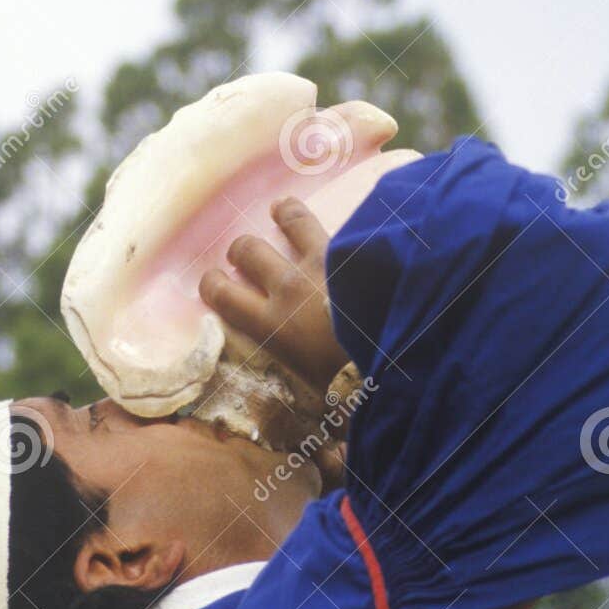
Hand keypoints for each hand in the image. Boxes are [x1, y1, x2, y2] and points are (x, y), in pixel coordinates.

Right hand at [198, 197, 349, 392]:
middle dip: (241, 250)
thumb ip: (302, 373)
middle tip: (242, 253)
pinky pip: (346, 225)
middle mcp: (290, 286)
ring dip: (284, 214)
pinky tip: (350, 214)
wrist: (396, 356)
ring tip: (280, 208)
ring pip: (294, 224)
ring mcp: (324, 263)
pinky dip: (345, 217)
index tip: (212, 282)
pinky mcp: (358, 251)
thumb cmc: (353, 382)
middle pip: (251, 252)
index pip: (225, 296)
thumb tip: (313, 400)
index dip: (212, 285)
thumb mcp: (314, 385)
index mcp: (273, 325)